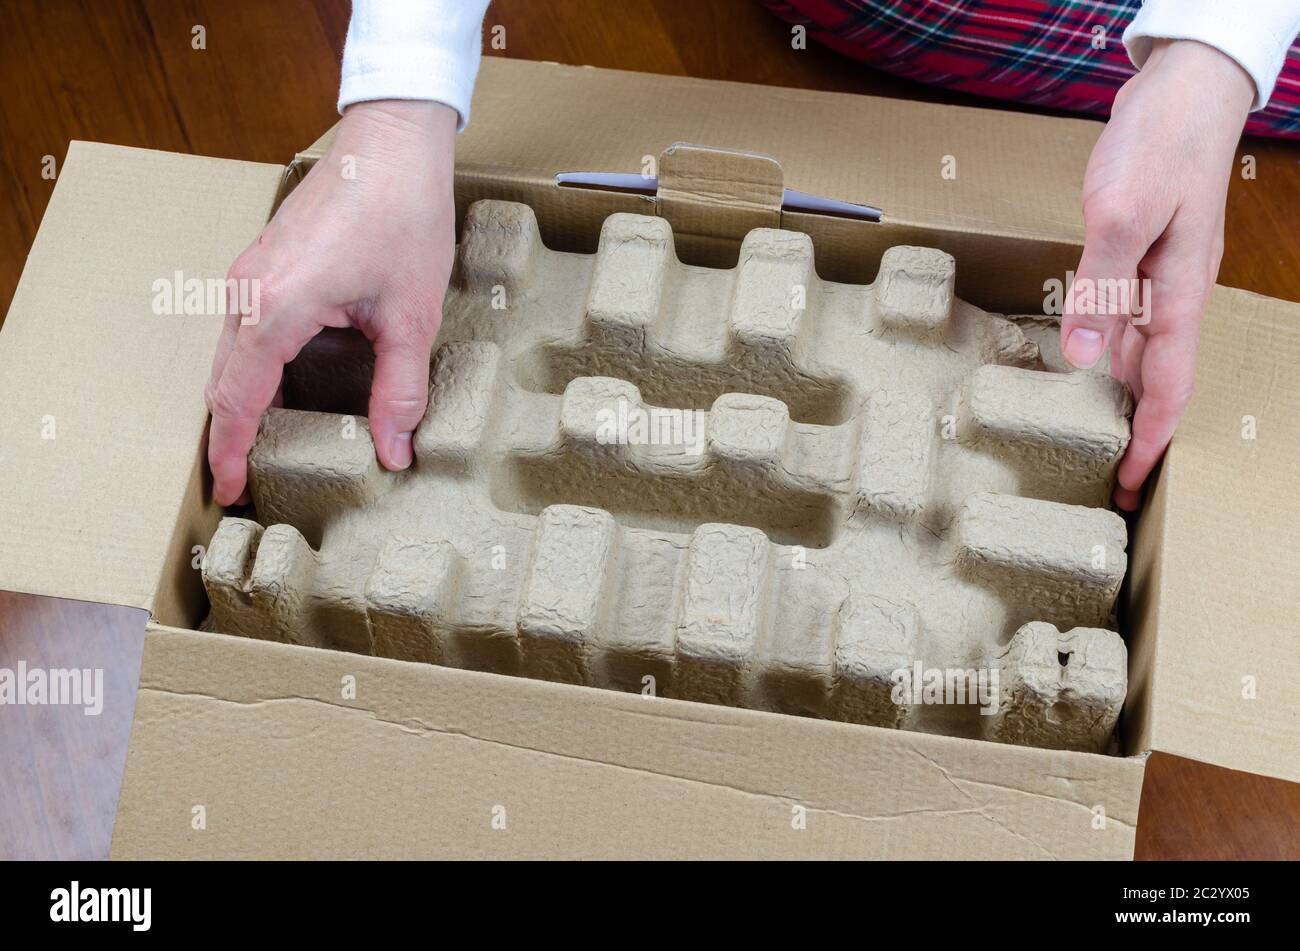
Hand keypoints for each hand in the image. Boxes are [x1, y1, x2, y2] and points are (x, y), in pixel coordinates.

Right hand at [205, 99, 457, 504]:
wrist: (391, 142)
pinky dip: (247, 367)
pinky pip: (241, 327)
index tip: (231, 491)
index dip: (232, 452)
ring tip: (257, 444)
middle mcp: (248, 291)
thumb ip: (399, 389)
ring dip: (237, 401)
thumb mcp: (411, 315)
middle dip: (228, 435)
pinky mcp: (262, 260)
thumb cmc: (403, 215)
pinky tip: (275, 387)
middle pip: (223, 382)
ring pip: (228, 355)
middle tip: (243, 481)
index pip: (239, 400)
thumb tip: (397, 451)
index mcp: (276, 308)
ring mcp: (249, 272)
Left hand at [1062, 40, 1252, 510]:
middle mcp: (1173, 297)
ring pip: (1139, 356)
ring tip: (1088, 438)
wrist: (1183, 91)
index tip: (1129, 487)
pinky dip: (1105, 353)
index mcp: (1178, 297)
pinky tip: (1082, 367)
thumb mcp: (1121, 215)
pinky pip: (1124, 323)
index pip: (1167, 389)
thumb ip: (1102, 289)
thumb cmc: (1159, 146)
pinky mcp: (1139, 259)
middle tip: (1102, 481)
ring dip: (1117, 398)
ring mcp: (1159, 278)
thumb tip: (1085, 360)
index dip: (1149, 442)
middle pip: (1154, 383)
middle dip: (1133, 434)